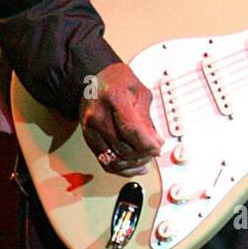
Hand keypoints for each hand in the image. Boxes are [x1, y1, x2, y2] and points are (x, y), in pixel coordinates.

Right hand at [78, 61, 162, 175]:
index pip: (132, 130)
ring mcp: (90, 129)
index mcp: (114, 99)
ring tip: (146, 158)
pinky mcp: (89, 139)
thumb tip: (155, 142)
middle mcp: (98, 116)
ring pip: (114, 160)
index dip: (147, 144)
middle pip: (124, 148)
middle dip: (143, 154)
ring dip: (133, 164)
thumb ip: (147, 119)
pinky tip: (134, 167)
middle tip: (155, 150)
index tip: (158, 147)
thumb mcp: (140, 93)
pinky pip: (105, 162)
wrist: (94, 79)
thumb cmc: (118, 82)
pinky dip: (121, 169)